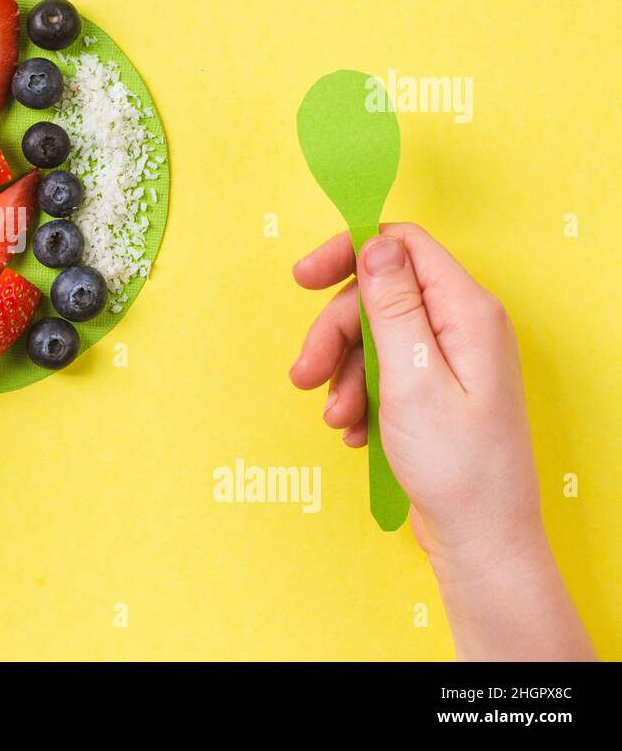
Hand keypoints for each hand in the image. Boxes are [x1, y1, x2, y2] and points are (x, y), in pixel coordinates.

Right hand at [290, 224, 593, 659]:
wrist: (480, 537)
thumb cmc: (457, 465)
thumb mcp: (411, 377)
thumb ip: (392, 305)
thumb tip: (375, 244)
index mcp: (467, 312)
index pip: (403, 246)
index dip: (349, 253)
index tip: (302, 278)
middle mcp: (462, 326)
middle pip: (378, 295)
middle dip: (333, 333)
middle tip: (303, 375)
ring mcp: (449, 358)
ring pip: (373, 336)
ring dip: (342, 373)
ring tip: (337, 419)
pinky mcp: (435, 387)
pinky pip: (382, 370)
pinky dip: (359, 395)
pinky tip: (357, 430)